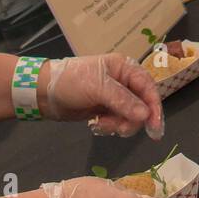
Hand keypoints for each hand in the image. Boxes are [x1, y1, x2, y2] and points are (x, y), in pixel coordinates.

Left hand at [38, 54, 163, 140]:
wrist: (43, 92)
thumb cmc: (71, 81)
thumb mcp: (98, 88)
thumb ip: (123, 101)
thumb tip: (146, 115)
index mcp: (124, 68)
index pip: (148, 87)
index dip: (154, 107)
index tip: (155, 127)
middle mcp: (122, 82)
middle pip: (141, 105)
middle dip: (131, 119)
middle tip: (118, 129)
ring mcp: (113, 97)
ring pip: (130, 117)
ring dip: (118, 125)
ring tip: (101, 124)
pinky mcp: (104, 110)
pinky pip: (117, 122)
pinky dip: (109, 127)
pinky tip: (96, 124)